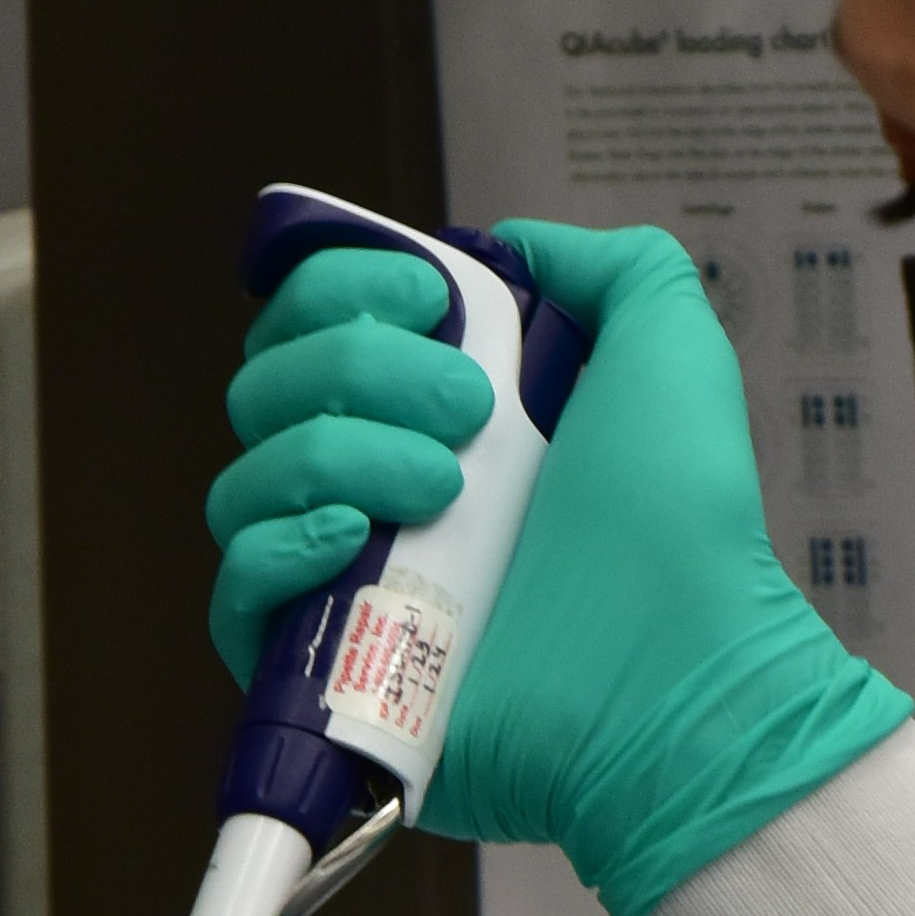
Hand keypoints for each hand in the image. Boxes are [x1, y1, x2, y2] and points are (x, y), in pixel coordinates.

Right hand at [206, 226, 910, 915]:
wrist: (679, 668)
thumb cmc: (681, 522)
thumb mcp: (669, 348)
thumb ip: (610, 266)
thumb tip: (514, 246)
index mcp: (445, 414)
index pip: (316, 319)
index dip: (346, 287)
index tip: (431, 301)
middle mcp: (384, 487)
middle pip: (267, 386)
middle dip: (356, 368)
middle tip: (469, 411)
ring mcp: (349, 579)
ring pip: (245, 478)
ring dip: (335, 454)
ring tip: (445, 491)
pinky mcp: (324, 669)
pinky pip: (233, 592)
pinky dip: (277, 546)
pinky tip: (354, 536)